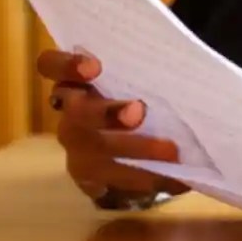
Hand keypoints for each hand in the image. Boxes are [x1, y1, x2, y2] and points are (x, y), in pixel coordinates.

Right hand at [38, 50, 188, 207]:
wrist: (144, 144)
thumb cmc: (146, 96)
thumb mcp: (145, 78)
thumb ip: (151, 69)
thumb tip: (190, 55)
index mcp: (77, 80)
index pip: (52, 66)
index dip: (66, 65)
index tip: (94, 67)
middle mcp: (70, 114)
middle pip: (75, 112)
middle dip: (105, 113)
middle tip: (138, 111)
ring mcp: (78, 150)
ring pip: (93, 153)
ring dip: (133, 152)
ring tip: (170, 152)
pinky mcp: (92, 180)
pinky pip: (112, 186)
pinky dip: (146, 181)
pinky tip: (174, 180)